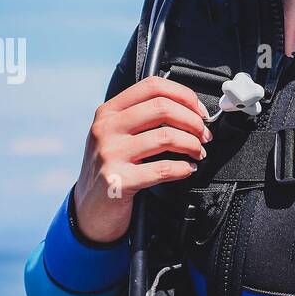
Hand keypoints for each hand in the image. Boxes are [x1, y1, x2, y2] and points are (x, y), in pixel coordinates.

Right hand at [73, 76, 212, 243]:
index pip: (151, 86)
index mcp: (108, 112)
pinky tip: (187, 169)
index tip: (199, 111)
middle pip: (162, 107)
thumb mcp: (116, 136)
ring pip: (166, 137)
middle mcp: (106, 129)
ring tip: (198, 152)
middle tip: (204, 135)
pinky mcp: (119, 180)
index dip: (183, 95)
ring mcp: (111, 154)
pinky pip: (163, 169)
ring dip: (192, 145)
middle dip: (193, 121)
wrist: (90, 209)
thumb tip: (188, 110)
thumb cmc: (112, 168)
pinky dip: (183, 168)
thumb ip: (141, 119)